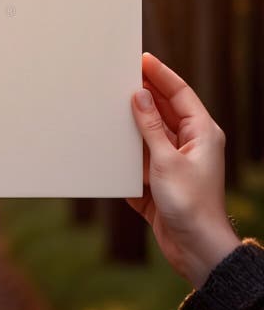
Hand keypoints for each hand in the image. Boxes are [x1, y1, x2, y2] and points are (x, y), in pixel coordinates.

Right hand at [127, 52, 239, 287]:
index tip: (142, 58)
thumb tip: (139, 96)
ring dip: (130, 121)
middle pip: (163, 110)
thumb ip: (150, 127)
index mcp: (201, 134)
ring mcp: (173, 162)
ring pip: (148, 133)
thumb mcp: (166, 160)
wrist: (195, 251)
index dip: (161, 74)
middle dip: (143, 94)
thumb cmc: (190, 205)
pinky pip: (138, 156)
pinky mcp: (158, 180)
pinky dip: (124, 148)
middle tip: (119, 75)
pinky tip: (107, 141)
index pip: (180, 94)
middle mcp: (189, 144)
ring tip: (108, 103)